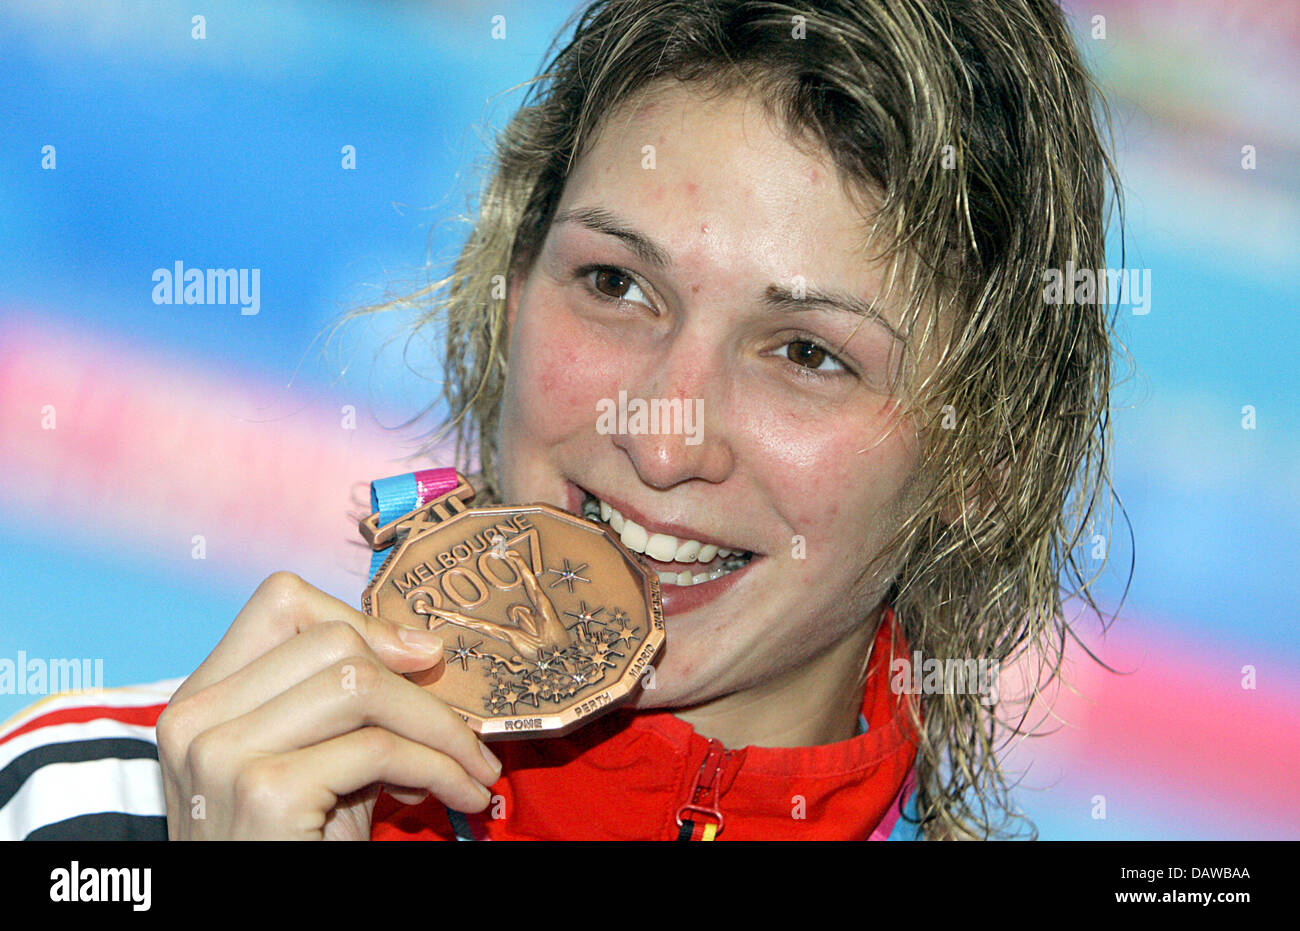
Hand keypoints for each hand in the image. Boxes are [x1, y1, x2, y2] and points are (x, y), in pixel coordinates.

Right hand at [155, 571, 501, 838]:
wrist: (243, 928)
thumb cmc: (295, 849)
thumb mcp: (315, 764)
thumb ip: (348, 707)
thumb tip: (423, 649)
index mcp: (203, 699)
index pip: (282, 602)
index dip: (363, 622)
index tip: (419, 659)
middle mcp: (197, 718)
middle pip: (333, 639)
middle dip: (417, 686)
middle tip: (459, 731)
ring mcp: (222, 752)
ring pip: (362, 684)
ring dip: (440, 729)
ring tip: (471, 768)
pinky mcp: (265, 790)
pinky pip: (379, 748)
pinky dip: (438, 769)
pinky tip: (458, 795)